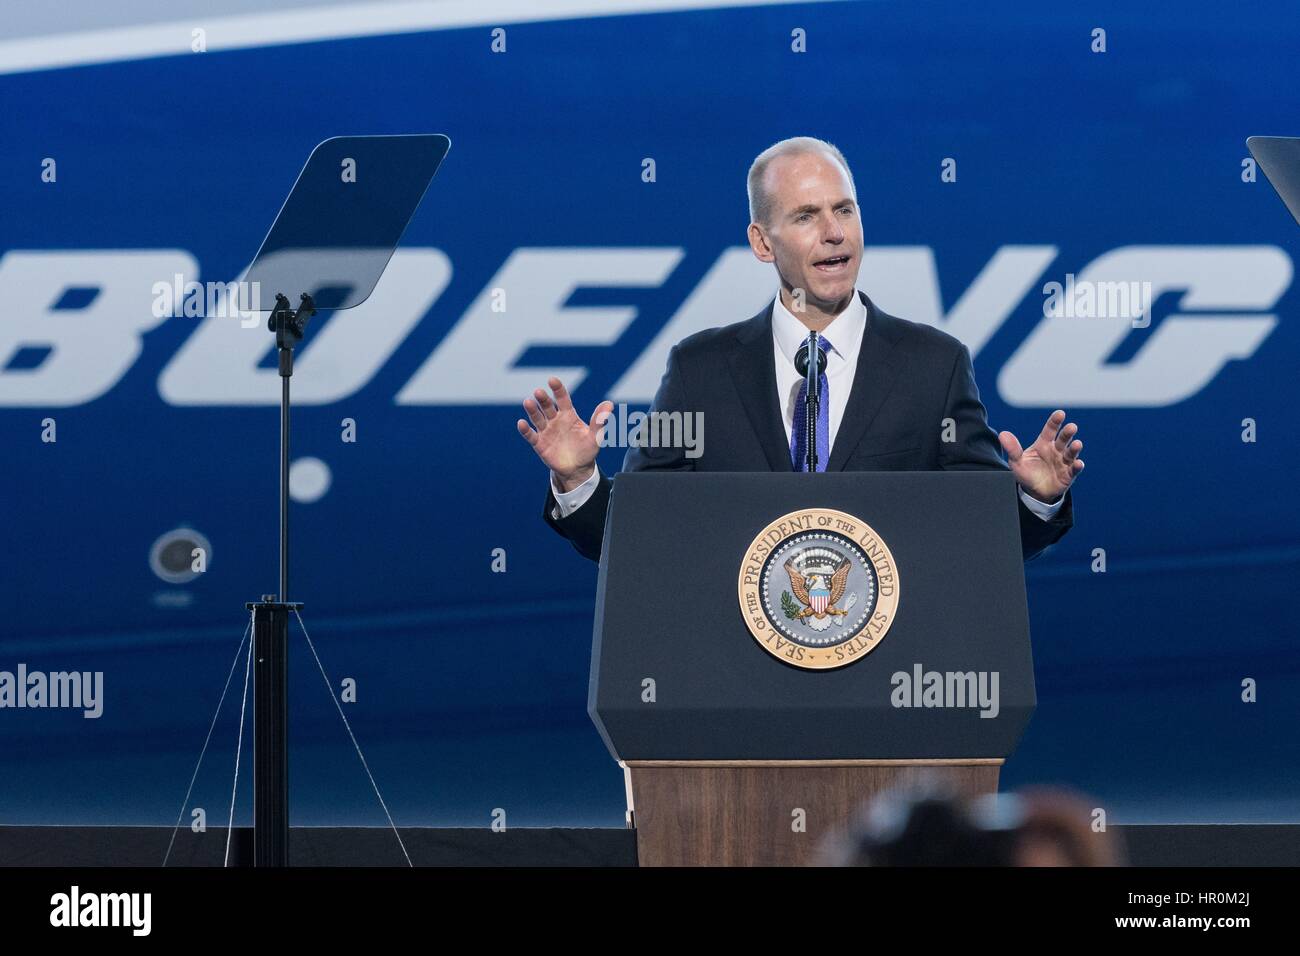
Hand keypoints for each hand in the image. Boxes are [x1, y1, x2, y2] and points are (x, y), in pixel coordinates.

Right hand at [516, 377, 612, 491]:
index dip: (557, 389)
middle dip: (543, 399)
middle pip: (547, 406)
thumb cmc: (587, 450)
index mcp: (568, 415)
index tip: (552, 380)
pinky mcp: (539, 443)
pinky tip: (521, 423)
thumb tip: (609, 404)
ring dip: (532, 410)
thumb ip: (599, 421)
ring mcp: (546, 431)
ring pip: (537, 417)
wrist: (577, 469)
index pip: (562, 398)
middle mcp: (555, 420)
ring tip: (528, 402)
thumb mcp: (595, 437)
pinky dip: (525, 430)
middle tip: (538, 392)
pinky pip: (531, 435)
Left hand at [998, 409, 1083, 503]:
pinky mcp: (1068, 474)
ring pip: (1070, 453)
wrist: (1034, 491)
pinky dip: (1077, 466)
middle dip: (1067, 433)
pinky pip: (1074, 470)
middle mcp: (1056, 450)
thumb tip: (1003, 434)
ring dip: (1074, 448)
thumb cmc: (1026, 472)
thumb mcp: (1016, 461)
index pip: (1050, 430)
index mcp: (1043, 444)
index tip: (1060, 413)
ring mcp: (1063, 462)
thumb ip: (1012, 448)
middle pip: (1063, 439)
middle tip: (1072, 427)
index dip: (1055, 422)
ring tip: (1077, 444)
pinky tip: (1078, 463)